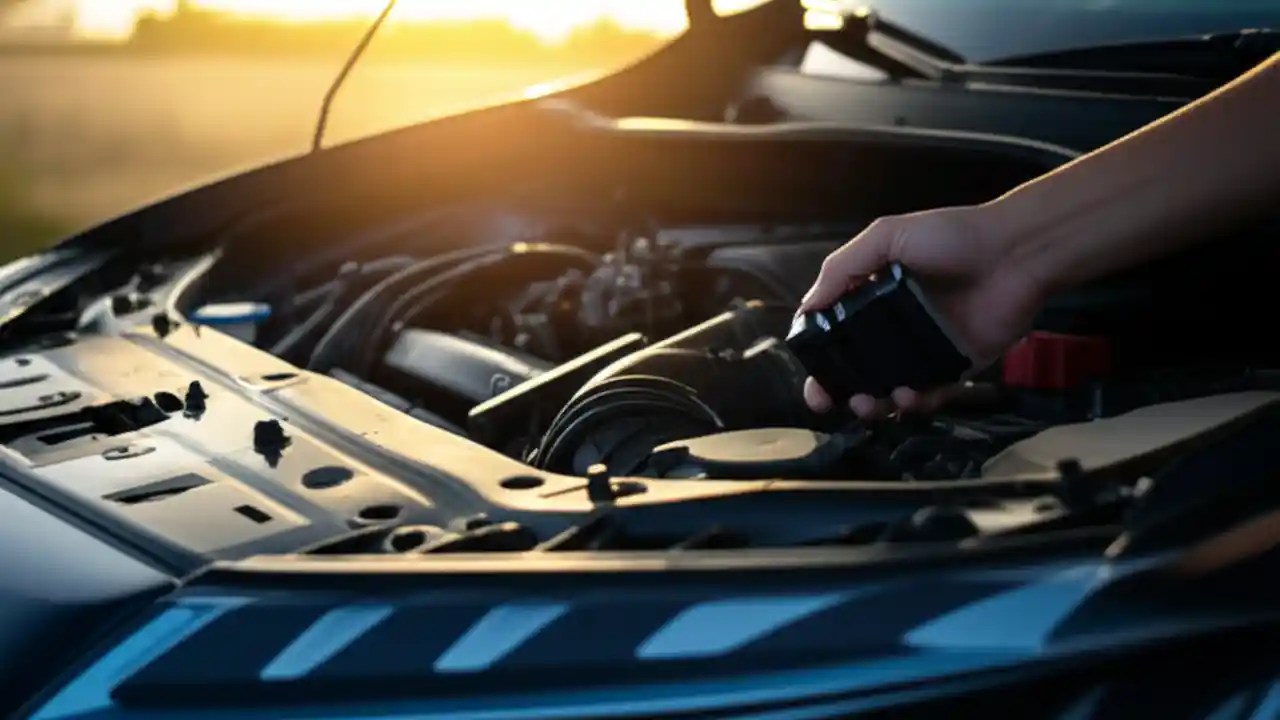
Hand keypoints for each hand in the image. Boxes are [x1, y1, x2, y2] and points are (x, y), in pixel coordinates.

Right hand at [800, 205, 1045, 417]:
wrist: (1015, 252)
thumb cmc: (953, 236)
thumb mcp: (888, 236)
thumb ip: (843, 268)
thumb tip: (807, 308)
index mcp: (875, 296)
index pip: (839, 334)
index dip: (821, 358)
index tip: (811, 377)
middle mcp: (897, 326)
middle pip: (860, 369)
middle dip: (840, 390)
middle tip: (830, 401)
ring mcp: (925, 349)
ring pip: (890, 388)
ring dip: (874, 402)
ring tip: (869, 402)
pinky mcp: (956, 366)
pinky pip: (930, 394)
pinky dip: (915, 402)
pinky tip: (907, 395)